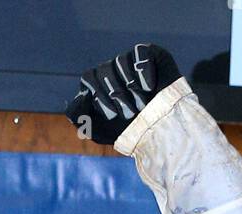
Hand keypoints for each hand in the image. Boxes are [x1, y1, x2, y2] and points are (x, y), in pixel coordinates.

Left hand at [65, 43, 180, 144]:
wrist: (163, 131)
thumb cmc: (131, 132)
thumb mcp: (99, 130)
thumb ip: (80, 115)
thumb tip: (78, 96)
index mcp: (99, 85)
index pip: (88, 78)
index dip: (98, 95)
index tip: (112, 115)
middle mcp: (113, 70)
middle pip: (103, 69)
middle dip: (115, 95)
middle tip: (130, 113)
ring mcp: (131, 61)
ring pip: (120, 61)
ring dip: (130, 87)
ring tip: (142, 104)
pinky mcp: (150, 54)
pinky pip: (139, 53)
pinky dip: (143, 72)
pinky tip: (149, 88)